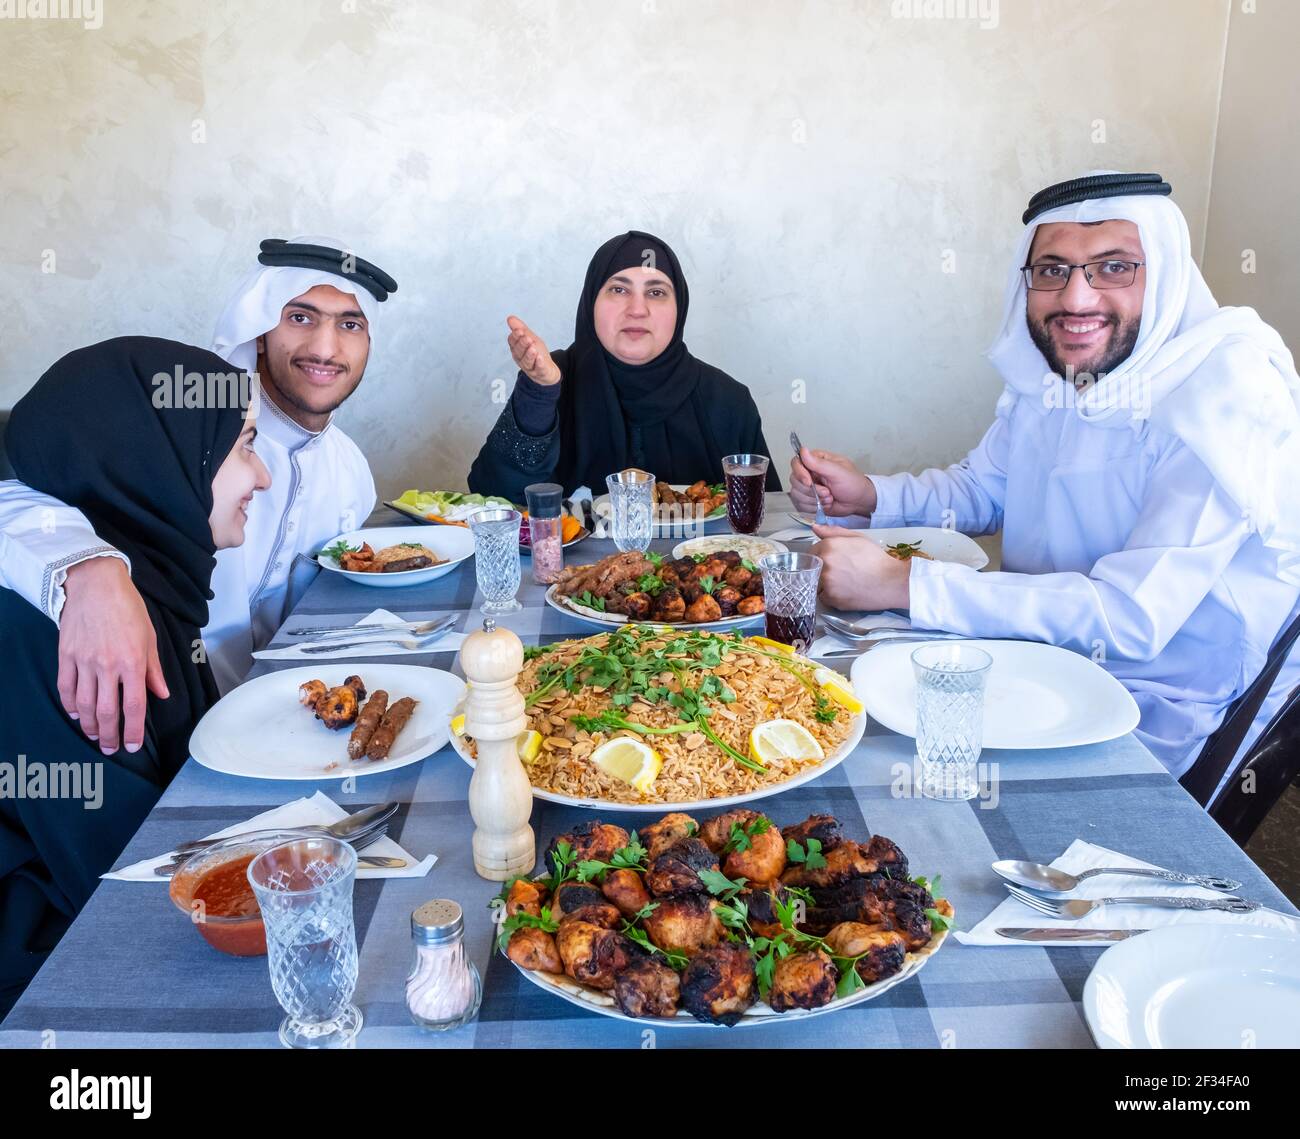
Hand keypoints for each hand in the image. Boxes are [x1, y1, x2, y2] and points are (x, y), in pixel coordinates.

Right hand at [58, 557, 168, 754]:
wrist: (95, 584)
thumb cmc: (127, 608)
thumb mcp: (149, 637)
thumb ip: (154, 670)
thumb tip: (162, 694)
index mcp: (132, 662)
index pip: (134, 706)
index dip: (134, 730)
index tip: (133, 745)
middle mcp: (107, 665)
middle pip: (107, 711)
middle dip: (110, 735)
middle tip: (111, 749)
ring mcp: (83, 661)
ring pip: (85, 704)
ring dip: (90, 725)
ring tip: (95, 736)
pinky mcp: (66, 655)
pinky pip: (66, 687)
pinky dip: (70, 705)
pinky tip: (76, 714)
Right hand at [506, 315, 560, 385]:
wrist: (547, 370)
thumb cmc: (536, 353)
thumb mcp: (529, 338)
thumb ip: (520, 328)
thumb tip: (510, 318)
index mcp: (517, 349)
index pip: (513, 342)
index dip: (516, 337)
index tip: (519, 330)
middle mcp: (521, 358)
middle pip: (519, 352)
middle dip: (522, 344)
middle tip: (527, 338)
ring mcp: (530, 367)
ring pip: (527, 361)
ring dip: (529, 354)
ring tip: (533, 348)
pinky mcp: (539, 372)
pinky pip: (538, 369)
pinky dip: (538, 363)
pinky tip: (540, 358)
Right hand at [790, 448, 876, 516]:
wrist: (858, 502)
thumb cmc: (853, 483)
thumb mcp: (838, 471)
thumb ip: (819, 463)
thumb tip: (803, 451)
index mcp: (816, 461)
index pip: (797, 462)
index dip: (800, 473)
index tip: (809, 482)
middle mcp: (809, 473)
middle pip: (794, 480)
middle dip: (811, 490)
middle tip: (827, 492)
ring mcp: (808, 487)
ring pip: (797, 494)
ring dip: (814, 500)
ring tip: (829, 498)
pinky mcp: (808, 500)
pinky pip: (801, 505)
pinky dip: (813, 507)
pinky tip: (825, 504)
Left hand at [810, 525, 910, 611]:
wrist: (891, 581)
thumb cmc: (876, 559)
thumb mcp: (857, 538)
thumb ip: (833, 532)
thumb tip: (815, 528)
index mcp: (829, 546)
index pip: (812, 550)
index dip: (822, 555)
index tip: (832, 559)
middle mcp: (825, 564)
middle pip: (813, 566)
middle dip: (823, 568)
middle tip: (841, 571)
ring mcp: (827, 582)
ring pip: (816, 582)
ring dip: (825, 582)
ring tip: (845, 581)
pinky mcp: (831, 599)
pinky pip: (823, 596)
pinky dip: (831, 595)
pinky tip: (845, 590)